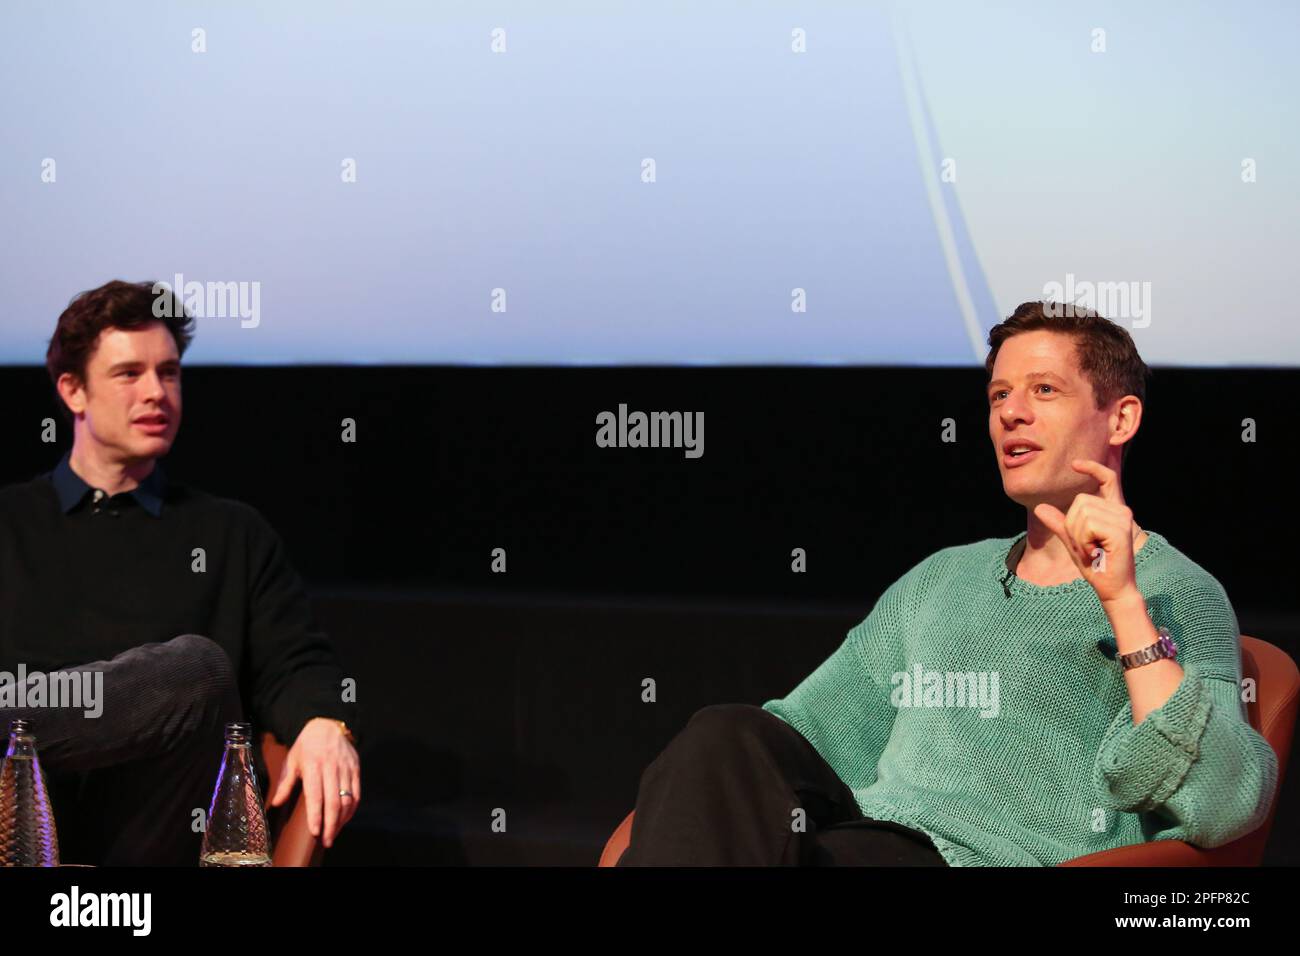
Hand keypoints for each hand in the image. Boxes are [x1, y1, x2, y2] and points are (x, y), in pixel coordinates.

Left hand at [267, 718, 360, 848]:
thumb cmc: (306, 745)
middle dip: (331, 824)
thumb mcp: (292, 760)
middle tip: (327, 840)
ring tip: (335, 833)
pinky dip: (352, 809)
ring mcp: (346, 768)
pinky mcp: (356, 769)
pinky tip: (345, 819)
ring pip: (347, 799)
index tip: (315, 831)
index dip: (316, 815)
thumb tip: (276, 803)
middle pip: (334, 801)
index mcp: (313, 765)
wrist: (328, 725)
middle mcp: (331, 767)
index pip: (315, 795)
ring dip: (342, 820)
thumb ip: (285, 783)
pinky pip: (357, 793)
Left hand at [1032, 459, 1140, 605]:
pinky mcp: (1120, 529)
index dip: (1092, 468)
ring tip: (1092, 550)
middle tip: (1086, 546)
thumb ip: (1059, 524)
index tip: (1075, 464)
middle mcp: (1121, 510)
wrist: (1112, 587)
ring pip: (1082, 513)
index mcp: (1112, 510)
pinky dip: (1084, 541)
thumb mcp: (1072, 541)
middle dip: (1073, 526)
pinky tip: (1096, 553)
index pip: (1107, 479)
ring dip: (1078, 536)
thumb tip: (1040, 507)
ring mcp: (1122, 518)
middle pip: (1080, 501)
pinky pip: (1087, 525)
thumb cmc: (1095, 565)